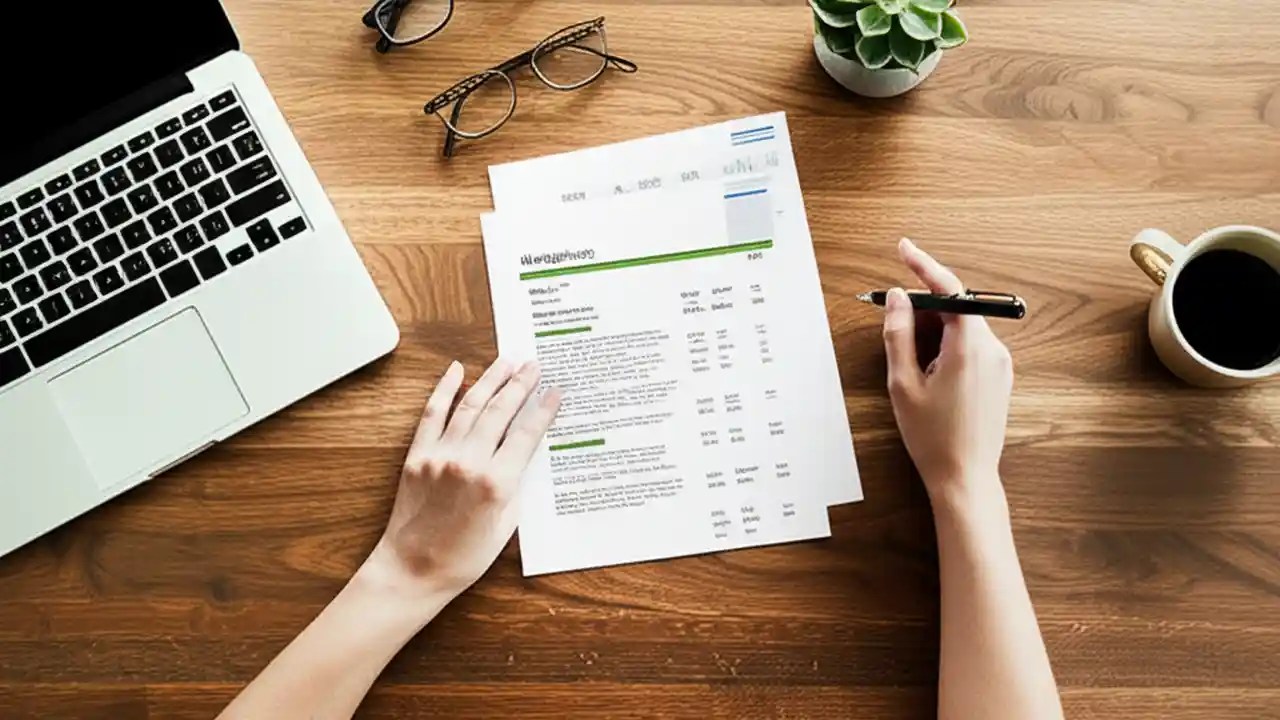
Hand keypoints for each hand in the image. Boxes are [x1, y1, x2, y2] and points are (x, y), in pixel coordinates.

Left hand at [367, 359, 561, 597]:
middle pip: (501, 411)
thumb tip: (526, 454)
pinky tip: (456, 370)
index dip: (543, 409)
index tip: (555, 390)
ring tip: (507, 362)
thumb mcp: (507, 525)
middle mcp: (469, 462)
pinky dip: (445, 389)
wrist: (413, 570)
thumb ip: (517, 485)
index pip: (527, 433)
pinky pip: (433, 414)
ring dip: (491, 380)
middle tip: (533, 365)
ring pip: (470, 406)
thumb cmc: (464, 557)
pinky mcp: (418, 456)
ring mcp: (440, 455)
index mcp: (497, 482)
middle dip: (520, 385)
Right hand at [882, 238, 1012, 504]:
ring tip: (913, 366)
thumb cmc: (933, 437)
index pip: (949, 289)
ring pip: (963, 326)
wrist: (966, 478)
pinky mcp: (1000, 376)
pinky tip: (930, 373)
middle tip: (894, 322)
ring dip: (934, 331)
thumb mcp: (902, 384)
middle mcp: (992, 349)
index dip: (923, 264)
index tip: (903, 248)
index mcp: (969, 347)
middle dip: (924, 308)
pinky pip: (972, 344)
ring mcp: (1001, 363)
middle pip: (956, 307)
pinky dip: (947, 346)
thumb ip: (899, 334)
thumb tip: (897, 299)